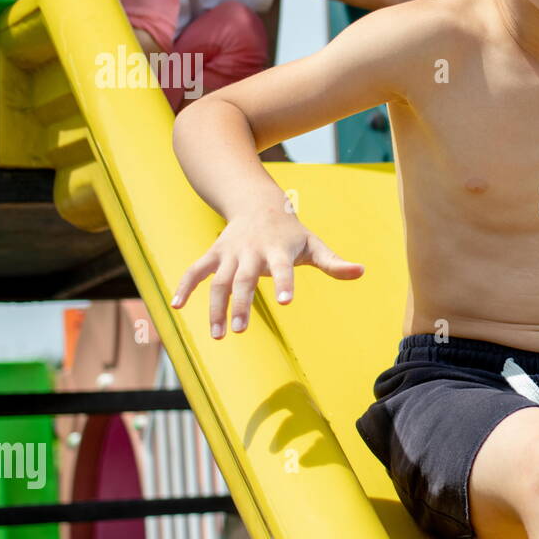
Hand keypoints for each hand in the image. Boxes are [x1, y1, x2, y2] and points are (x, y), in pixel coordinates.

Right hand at [169, 206, 363, 338]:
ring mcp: (230, 252)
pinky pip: (196, 270)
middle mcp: (252, 251)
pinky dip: (185, 286)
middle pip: (244, 279)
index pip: (283, 268)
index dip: (284, 283)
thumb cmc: (291, 232)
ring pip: (219, 280)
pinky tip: (177, 306)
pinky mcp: (214, 254)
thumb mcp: (314, 244)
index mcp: (278, 249)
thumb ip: (334, 262)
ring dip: (215, 307)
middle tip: (240, 331)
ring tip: (219, 335)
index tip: (286, 302)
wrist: (257, 203)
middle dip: (241, 304)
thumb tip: (362, 272)